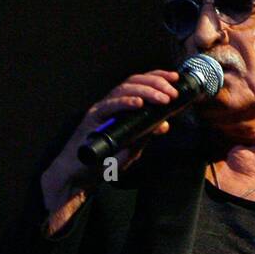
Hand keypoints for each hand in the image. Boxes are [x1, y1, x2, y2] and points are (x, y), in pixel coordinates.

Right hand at [40, 69, 181, 217]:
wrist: (79, 176)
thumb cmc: (102, 161)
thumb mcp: (132, 147)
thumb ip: (146, 134)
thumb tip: (165, 124)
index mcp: (120, 106)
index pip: (140, 83)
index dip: (158, 77)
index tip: (175, 79)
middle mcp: (110, 103)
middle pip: (133, 82)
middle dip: (156, 83)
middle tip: (172, 93)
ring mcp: (100, 110)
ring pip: (123, 89)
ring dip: (146, 91)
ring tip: (163, 99)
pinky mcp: (91, 119)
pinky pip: (109, 106)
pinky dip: (124, 103)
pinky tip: (139, 104)